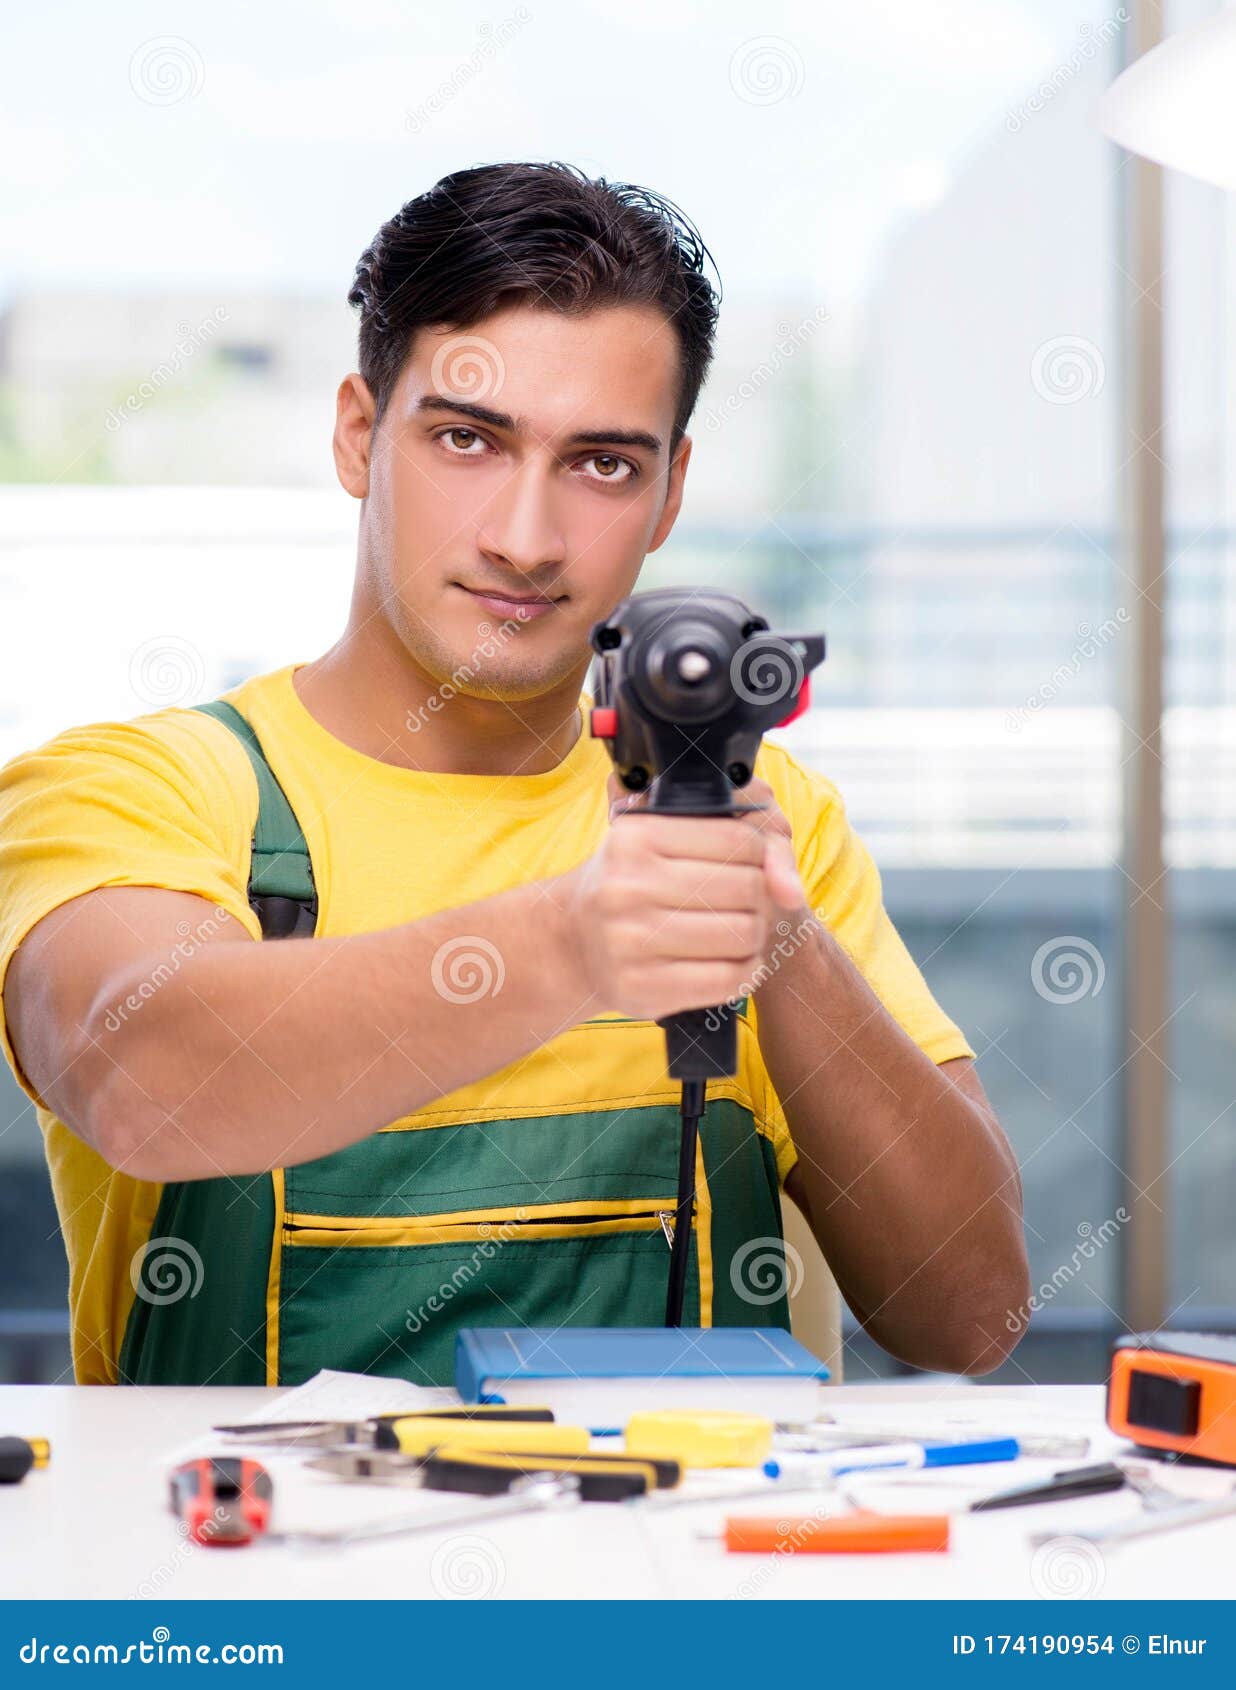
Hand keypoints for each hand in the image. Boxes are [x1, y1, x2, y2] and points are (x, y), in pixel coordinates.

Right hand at [559, 776, 807, 1020]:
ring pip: (742, 934)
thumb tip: (793, 892)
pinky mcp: (639, 987)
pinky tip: (733, 963)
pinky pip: (726, 980)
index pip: (739, 839)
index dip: (760, 854)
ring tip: (739, 934)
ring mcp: (629, 941)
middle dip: (760, 898)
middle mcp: (627, 887)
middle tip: (746, 904)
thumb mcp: (667, 843)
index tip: (749, 865)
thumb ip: (742, 846)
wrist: (572, 941)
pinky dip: (744, 972)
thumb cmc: (634, 885)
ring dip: (755, 938)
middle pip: (747, 887)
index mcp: (635, 837)